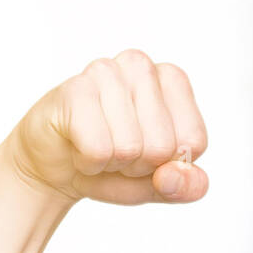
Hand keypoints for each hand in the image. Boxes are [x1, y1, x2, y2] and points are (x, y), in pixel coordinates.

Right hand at [1, 49, 207, 205]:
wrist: (58, 168)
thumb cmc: (116, 165)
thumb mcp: (163, 184)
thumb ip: (187, 186)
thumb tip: (173, 175)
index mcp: (173, 81)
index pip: (194, 140)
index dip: (170, 163)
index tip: (149, 153)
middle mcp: (141, 66)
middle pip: (162, 146)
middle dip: (140, 165)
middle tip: (118, 152)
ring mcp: (106, 72)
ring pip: (130, 148)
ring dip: (113, 163)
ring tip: (98, 146)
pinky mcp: (74, 90)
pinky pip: (98, 150)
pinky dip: (89, 163)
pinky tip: (78, 145)